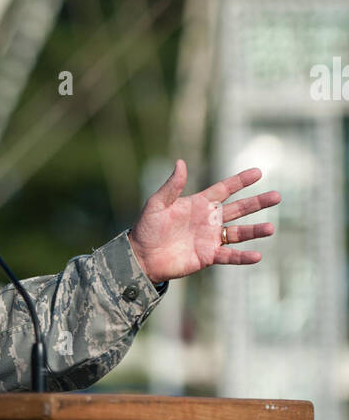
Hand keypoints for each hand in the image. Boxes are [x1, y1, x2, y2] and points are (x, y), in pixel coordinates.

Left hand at [128, 159, 279, 284]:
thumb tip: (180, 162)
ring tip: (271, 228)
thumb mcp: (157, 204)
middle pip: (239, 209)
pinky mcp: (208, 256)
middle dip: (257, 202)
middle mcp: (209, 220)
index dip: (240, 181)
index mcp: (199, 204)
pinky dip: (243, 257)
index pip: (224, 189)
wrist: (141, 256)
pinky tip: (257, 255)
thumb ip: (171, 186)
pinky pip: (229, 256)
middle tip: (277, 196)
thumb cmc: (147, 228)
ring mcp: (210, 238)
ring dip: (255, 230)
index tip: (258, 172)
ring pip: (239, 232)